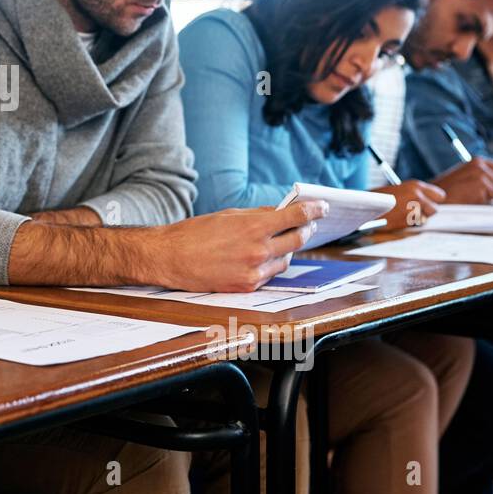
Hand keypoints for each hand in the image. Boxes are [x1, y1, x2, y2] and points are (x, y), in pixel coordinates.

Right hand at [140, 201, 328, 293]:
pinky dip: (270, 264)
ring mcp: (254, 272)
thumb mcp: (228, 215)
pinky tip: (260, 257)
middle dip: (306, 229)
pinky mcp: (247, 286)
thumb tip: (281, 213)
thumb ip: (258, 215)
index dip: (314, 210)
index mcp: (254, 227)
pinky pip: (270, 274)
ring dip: (287, 248)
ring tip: (278, 241)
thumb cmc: (195, 233)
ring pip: (286, 259)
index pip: (297, 216)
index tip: (322, 206)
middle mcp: (258, 251)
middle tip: (308, 223)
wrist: (170, 258)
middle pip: (299, 239)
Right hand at [373, 179, 445, 229]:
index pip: (439, 195)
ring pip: (423, 219)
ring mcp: (412, 209)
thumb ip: (415, 194)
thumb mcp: (400, 189)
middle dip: (426, 212)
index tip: (428, 204)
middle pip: (434, 209)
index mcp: (415, 186)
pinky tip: (395, 219)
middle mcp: (417, 196)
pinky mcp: (406, 220)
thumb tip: (428, 203)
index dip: (433, 201)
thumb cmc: (379, 198)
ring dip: (415, 219)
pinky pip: (412, 225)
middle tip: (414, 212)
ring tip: (401, 214)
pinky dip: (406, 224)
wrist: (363, 204)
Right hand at [433, 157, 492, 203]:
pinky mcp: (480, 189)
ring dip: (487, 199)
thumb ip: (481, 175)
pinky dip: (480, 204)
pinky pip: (489, 201)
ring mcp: (481, 177)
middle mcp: (480, 166)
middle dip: (492, 191)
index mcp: (477, 161)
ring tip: (470, 197)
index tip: (488, 185)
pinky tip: (468, 201)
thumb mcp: (464, 176)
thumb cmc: (447, 190)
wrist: (433, 198)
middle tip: (475, 193)